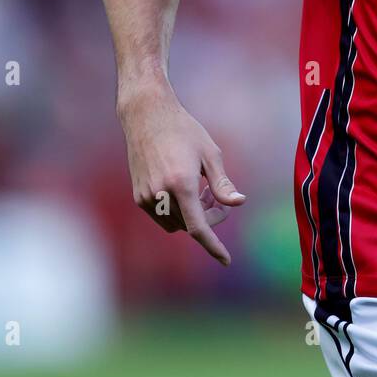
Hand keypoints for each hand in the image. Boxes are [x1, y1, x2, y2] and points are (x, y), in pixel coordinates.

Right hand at [118, 84, 245, 264]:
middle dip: (209, 218)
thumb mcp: (210, 153)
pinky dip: (177, 211)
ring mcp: (145, 197)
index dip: (213, 246)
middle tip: (219, 199)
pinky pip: (162, 216)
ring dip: (192, 215)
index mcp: (181, 184)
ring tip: (203, 190)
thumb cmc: (183, 131)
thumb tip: (238, 203)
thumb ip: (222, 183)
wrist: (146, 116)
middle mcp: (160, 194)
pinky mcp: (138, 195)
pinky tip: (185, 189)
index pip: (198, 228)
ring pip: (176, 224)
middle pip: (190, 225)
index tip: (226, 260)